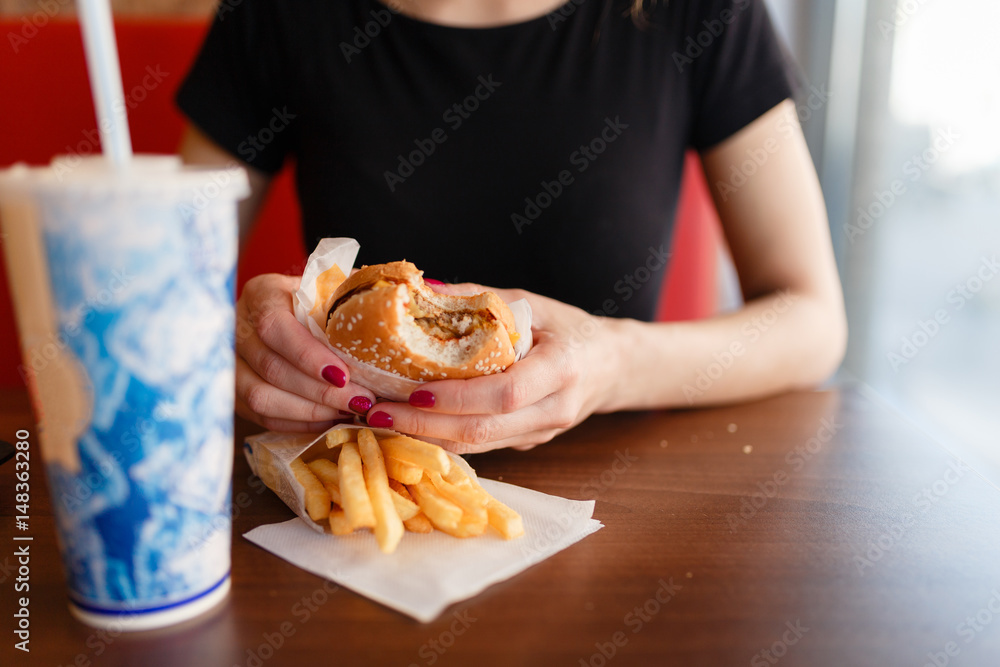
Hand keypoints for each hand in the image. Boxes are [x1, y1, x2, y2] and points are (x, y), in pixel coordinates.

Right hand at [235, 273, 375, 430]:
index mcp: (261, 294)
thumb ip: (358, 292)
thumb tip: (402, 299)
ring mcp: (231, 361)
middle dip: (319, 391)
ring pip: (261, 397)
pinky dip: (297, 421)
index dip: (307, 356)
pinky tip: (328, 419)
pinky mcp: (234, 389)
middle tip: (360, 401)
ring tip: (347, 412)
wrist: (287, 309)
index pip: (275, 327)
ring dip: (309, 410)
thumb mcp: (333, 286)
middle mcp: (237, 327)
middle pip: (271, 368)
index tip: (343, 375)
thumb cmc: (318, 298)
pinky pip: (261, 415)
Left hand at [363, 284, 621, 452]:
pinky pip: (481, 447)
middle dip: (425, 427)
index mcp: (561, 369)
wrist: (609, 366)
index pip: (504, 393)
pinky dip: (441, 438)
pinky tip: (407, 426)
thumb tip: (422, 290)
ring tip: (381, 420)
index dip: (457, 398)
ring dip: (425, 437)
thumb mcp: (531, 302)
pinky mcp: (527, 445)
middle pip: (484, 430)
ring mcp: (541, 434)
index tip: (413, 393)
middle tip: (378, 412)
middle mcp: (554, 410)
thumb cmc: (568, 328)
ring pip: (478, 447)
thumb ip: (479, 298)